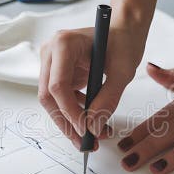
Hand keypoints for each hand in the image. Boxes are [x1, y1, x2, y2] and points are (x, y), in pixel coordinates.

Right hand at [38, 23, 145, 147]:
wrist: (124, 30)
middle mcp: (51, 52)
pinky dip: (75, 112)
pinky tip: (92, 119)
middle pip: (49, 96)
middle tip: (85, 143)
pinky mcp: (58, 72)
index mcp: (63, 44)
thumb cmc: (123, 41)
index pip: (57, 86)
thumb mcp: (122, 72)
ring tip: (95, 134)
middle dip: (67, 122)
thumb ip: (107, 99)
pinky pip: (61, 98)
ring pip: (53, 101)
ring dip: (71, 120)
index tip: (85, 130)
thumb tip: (93, 127)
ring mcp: (52, 62)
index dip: (70, 112)